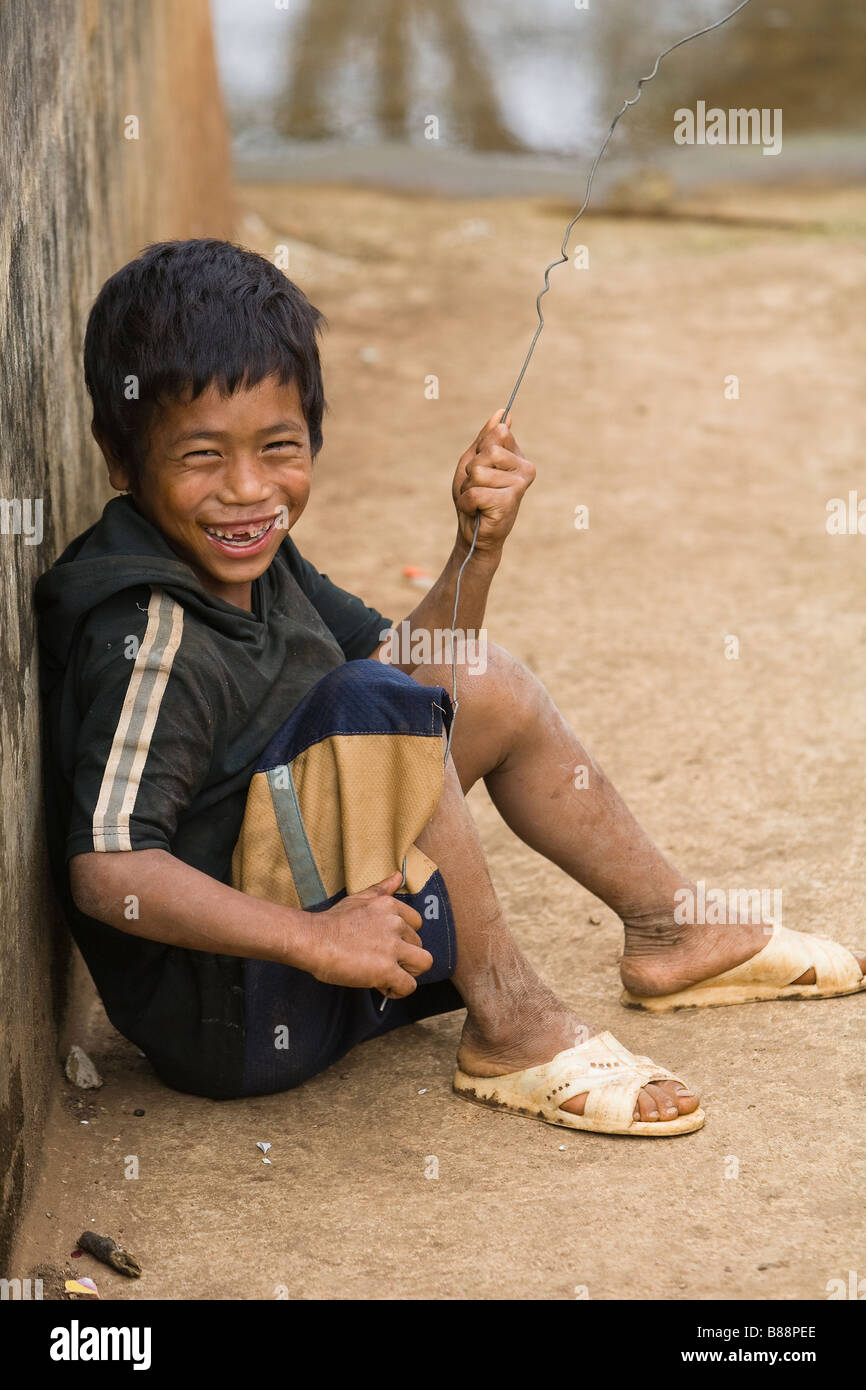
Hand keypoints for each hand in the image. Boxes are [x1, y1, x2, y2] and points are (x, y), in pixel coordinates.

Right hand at [308, 871, 432, 997]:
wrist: (312, 940)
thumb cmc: (332, 922)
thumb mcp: (359, 898)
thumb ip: (382, 888)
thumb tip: (398, 875)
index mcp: (390, 906)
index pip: (416, 923)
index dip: (403, 938)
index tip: (386, 945)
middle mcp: (395, 924)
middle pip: (420, 945)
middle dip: (404, 957)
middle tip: (381, 962)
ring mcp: (392, 947)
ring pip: (423, 963)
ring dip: (408, 972)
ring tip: (388, 975)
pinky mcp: (386, 969)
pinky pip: (409, 985)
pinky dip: (399, 990)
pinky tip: (382, 986)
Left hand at [452, 410, 535, 556]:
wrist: (474, 534)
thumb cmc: (473, 498)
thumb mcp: (474, 462)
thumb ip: (486, 437)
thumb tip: (503, 411)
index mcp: (518, 456)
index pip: (498, 433)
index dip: (479, 451)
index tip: (482, 468)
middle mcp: (525, 468)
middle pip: (488, 450)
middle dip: (472, 470)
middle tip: (477, 487)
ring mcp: (519, 485)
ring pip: (478, 472)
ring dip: (468, 488)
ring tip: (477, 500)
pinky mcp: (509, 502)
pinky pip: (475, 492)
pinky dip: (467, 502)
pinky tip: (477, 511)